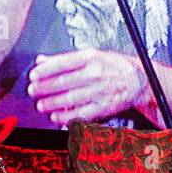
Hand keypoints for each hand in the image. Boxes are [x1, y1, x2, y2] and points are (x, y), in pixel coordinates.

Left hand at [28, 48, 147, 125]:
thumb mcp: (92, 55)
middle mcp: (95, 73)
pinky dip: (66, 117)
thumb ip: (65, 59)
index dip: (45, 70)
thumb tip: (42, 60)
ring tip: (41, 105)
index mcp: (91, 57)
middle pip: (63, 82)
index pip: (62, 63)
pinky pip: (81, 114)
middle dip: (44, 88)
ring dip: (52, 104)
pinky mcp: (103, 106)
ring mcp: (99, 91)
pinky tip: (56, 116)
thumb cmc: (114, 66)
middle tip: (33, 91)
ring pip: (70, 99)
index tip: (33, 75)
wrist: (139, 79)